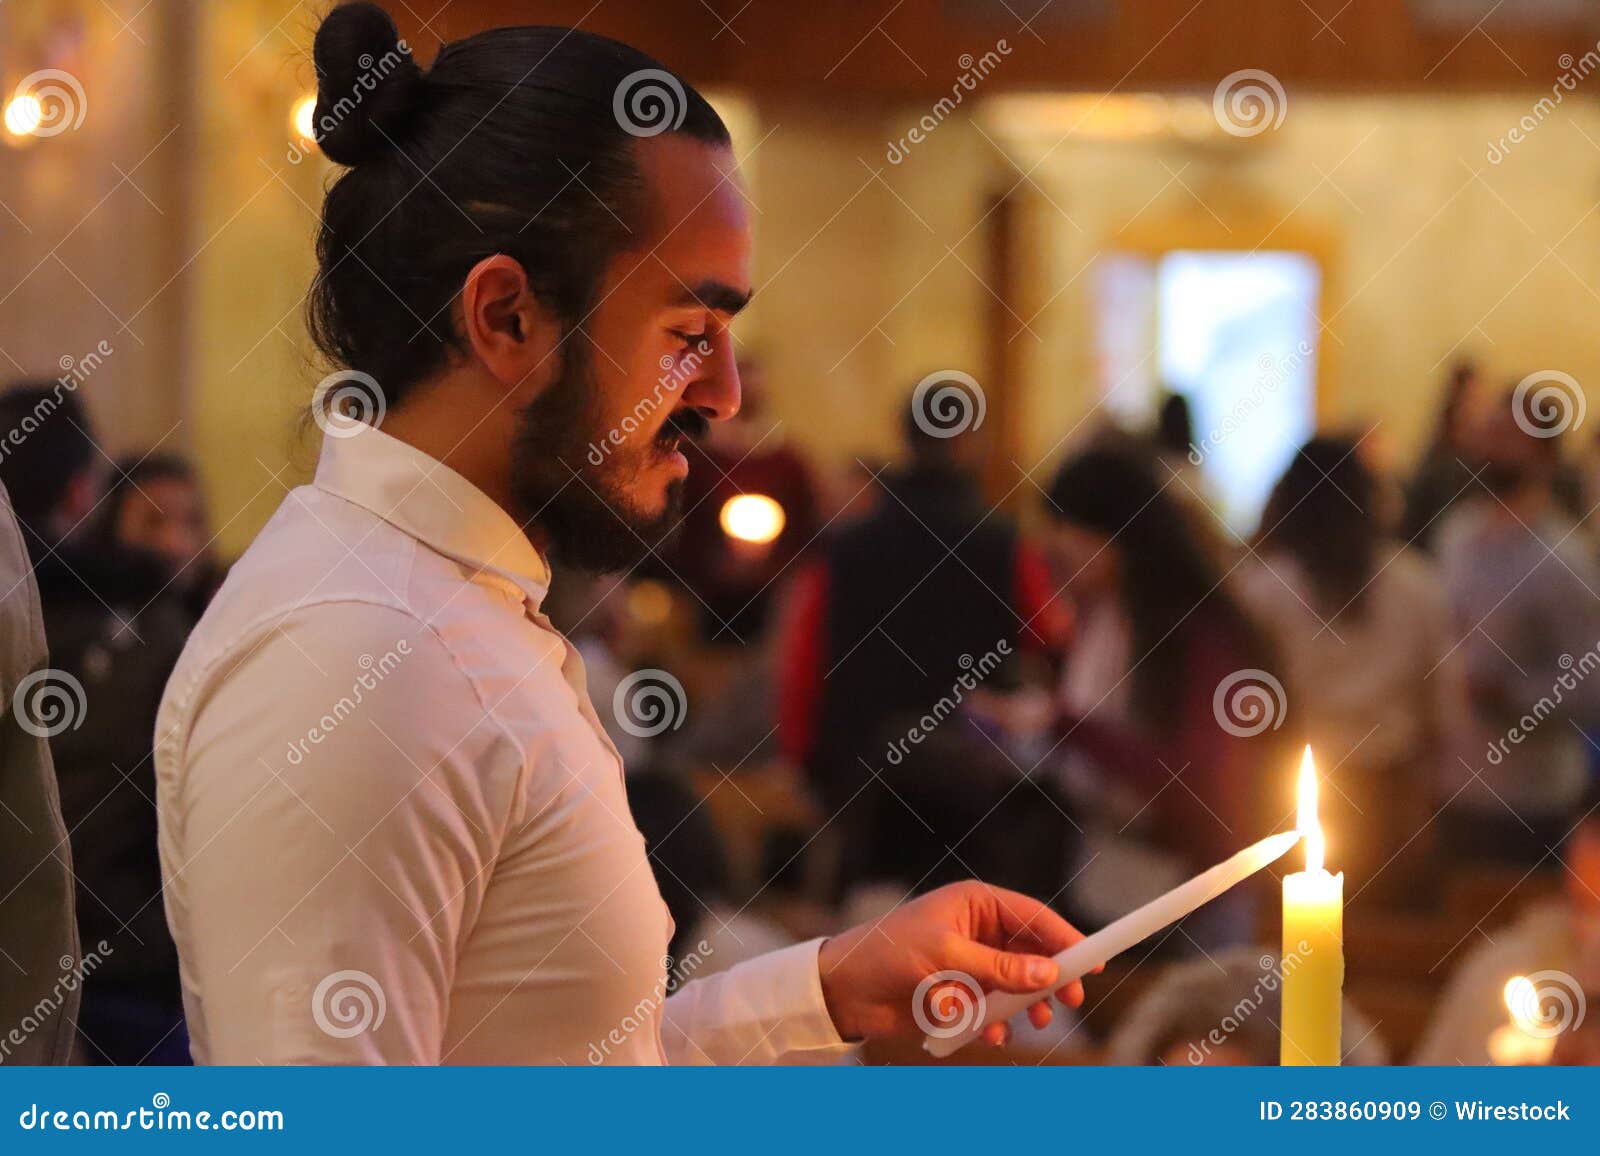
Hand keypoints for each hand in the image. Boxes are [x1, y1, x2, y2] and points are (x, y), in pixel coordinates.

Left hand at [816, 880, 1094, 1045]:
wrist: (845, 988)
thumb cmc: (888, 953)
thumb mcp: (946, 957)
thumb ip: (999, 967)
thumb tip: (1048, 973)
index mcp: (976, 903)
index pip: (1033, 916)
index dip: (1065, 937)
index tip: (1092, 960)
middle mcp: (978, 929)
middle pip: (1032, 950)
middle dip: (1051, 976)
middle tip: (1070, 1000)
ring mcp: (972, 961)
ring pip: (1016, 982)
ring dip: (1026, 1003)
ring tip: (1035, 1022)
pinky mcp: (962, 991)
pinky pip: (995, 1005)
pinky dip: (999, 1019)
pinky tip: (995, 1032)